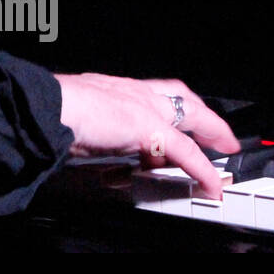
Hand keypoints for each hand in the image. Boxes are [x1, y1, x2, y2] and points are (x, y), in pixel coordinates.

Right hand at [53, 72, 240, 198]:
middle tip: (218, 134)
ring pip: (192, 116)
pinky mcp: (153, 128)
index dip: (168, 103)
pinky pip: (187, 153)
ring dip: (210, 137)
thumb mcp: (77, 116)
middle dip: (203, 115)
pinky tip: (211, 185)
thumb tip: (86, 141)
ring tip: (221, 157)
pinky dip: (203, 170)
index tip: (176, 115)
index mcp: (114, 88)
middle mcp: (134, 92)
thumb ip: (90, 126)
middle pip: (181, 96)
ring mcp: (146, 107)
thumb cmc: (54, 109)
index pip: (151, 92)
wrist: (52, 106)